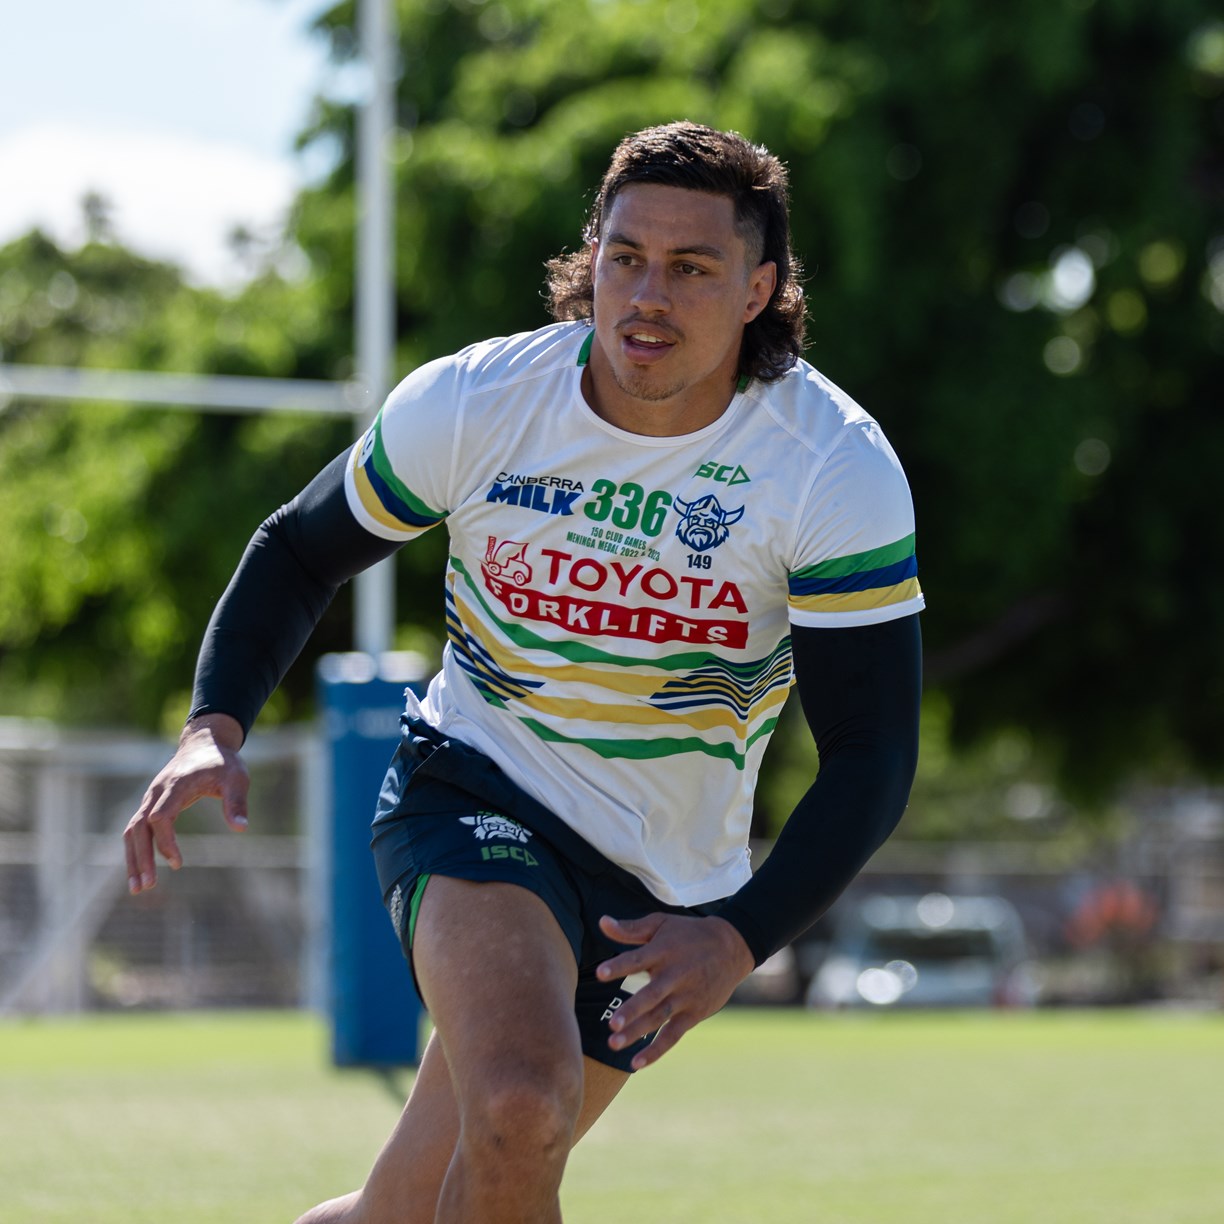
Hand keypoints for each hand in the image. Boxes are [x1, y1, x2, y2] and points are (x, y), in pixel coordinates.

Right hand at [123, 713, 247, 894]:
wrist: (205, 743)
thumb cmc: (223, 762)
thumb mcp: (237, 779)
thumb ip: (237, 802)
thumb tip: (241, 829)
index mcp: (177, 785)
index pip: (160, 817)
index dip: (165, 841)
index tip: (178, 864)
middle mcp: (157, 791)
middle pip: (139, 827)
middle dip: (141, 858)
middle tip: (147, 887)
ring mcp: (150, 797)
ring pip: (132, 830)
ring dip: (132, 859)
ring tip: (138, 888)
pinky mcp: (150, 803)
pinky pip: (136, 829)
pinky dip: (135, 850)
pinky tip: (140, 871)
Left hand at [596, 912, 754, 1070]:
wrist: (732, 947)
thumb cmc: (688, 934)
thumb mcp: (661, 924)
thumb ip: (630, 929)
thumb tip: (601, 922)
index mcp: (663, 951)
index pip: (638, 960)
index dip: (619, 966)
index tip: (600, 973)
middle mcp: (675, 975)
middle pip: (651, 995)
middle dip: (632, 1010)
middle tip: (612, 1024)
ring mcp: (686, 996)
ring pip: (660, 1017)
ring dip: (638, 1032)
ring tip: (614, 1044)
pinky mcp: (694, 1013)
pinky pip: (673, 1035)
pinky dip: (656, 1050)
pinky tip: (636, 1063)